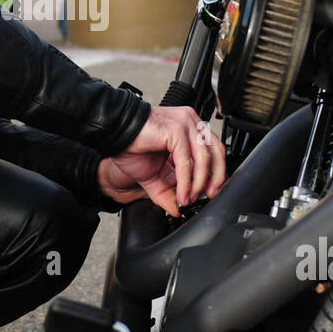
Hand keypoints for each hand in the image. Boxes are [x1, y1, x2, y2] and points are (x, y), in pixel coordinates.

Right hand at [100, 106, 225, 215]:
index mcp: (190, 127)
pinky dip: (186, 181)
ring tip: (188, 199)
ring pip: (203, 158)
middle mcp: (190, 122)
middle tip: (207, 196)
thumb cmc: (132, 146)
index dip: (217, 171)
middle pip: (216, 152)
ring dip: (198, 184)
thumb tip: (177, 209)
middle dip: (215, 178)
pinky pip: (186, 160)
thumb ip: (166, 191)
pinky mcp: (175, 130)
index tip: (211, 190)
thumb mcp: (153, 175)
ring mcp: (184, 124)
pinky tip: (181, 193)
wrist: (114, 134)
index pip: (215, 149)